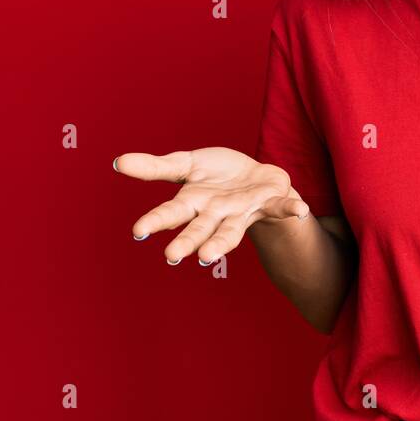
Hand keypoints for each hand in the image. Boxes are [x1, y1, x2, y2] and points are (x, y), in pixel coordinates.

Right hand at [114, 147, 308, 264]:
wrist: (256, 178)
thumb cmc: (218, 176)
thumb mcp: (187, 165)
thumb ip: (156, 168)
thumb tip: (118, 163)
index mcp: (195, 202)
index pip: (172, 212)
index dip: (156, 221)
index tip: (138, 231)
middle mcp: (217, 213)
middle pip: (200, 229)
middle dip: (187, 242)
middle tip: (172, 257)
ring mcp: (244, 211)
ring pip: (232, 230)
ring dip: (222, 243)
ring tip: (209, 257)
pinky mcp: (270, 202)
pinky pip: (281, 208)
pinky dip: (291, 211)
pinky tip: (301, 212)